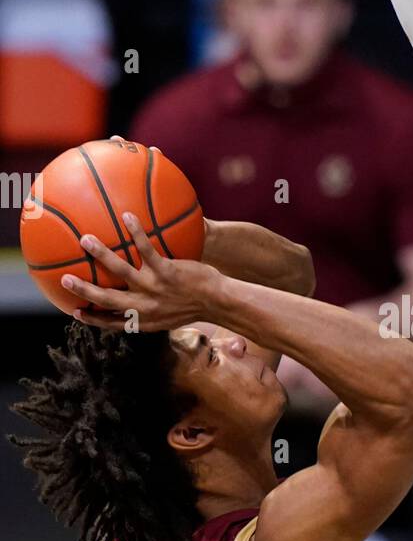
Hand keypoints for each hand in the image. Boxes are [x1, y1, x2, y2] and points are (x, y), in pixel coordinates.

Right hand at [60, 213, 219, 331]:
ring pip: (121, 271)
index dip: (92, 319)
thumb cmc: (195, 306)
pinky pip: (146, 249)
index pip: (112, 323)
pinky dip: (136, 233)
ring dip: (101, 255)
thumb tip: (137, 301)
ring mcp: (154, 289)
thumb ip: (151, 311)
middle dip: (84, 291)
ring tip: (86, 240)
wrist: (219, 302)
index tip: (75, 312)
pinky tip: (128, 217)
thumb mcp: (170, 317)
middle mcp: (145, 308)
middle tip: (65, 279)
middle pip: (107, 300)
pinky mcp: (167, 272)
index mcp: (143, 320)